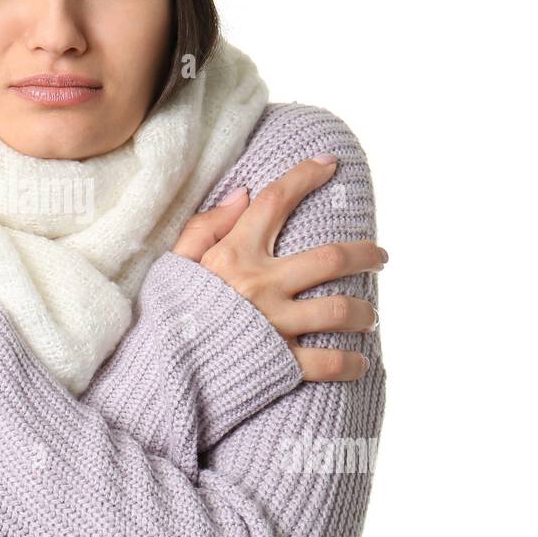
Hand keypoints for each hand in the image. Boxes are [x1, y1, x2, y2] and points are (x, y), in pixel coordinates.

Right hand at [172, 153, 385, 381]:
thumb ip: (206, 226)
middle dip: (366, 254)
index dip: (305, 177)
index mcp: (233, 255)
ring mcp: (273, 325)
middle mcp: (259, 285)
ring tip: (370, 316)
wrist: (157, 372)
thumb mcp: (175, 263)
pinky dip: (351, 364)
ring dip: (365, 312)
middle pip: (330, 259)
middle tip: (380, 258)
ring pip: (340, 310)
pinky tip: (360, 363)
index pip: (275, 202)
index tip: (330, 164)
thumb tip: (244, 193)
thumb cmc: (167, 314)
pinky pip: (328, 362)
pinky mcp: (278, 363)